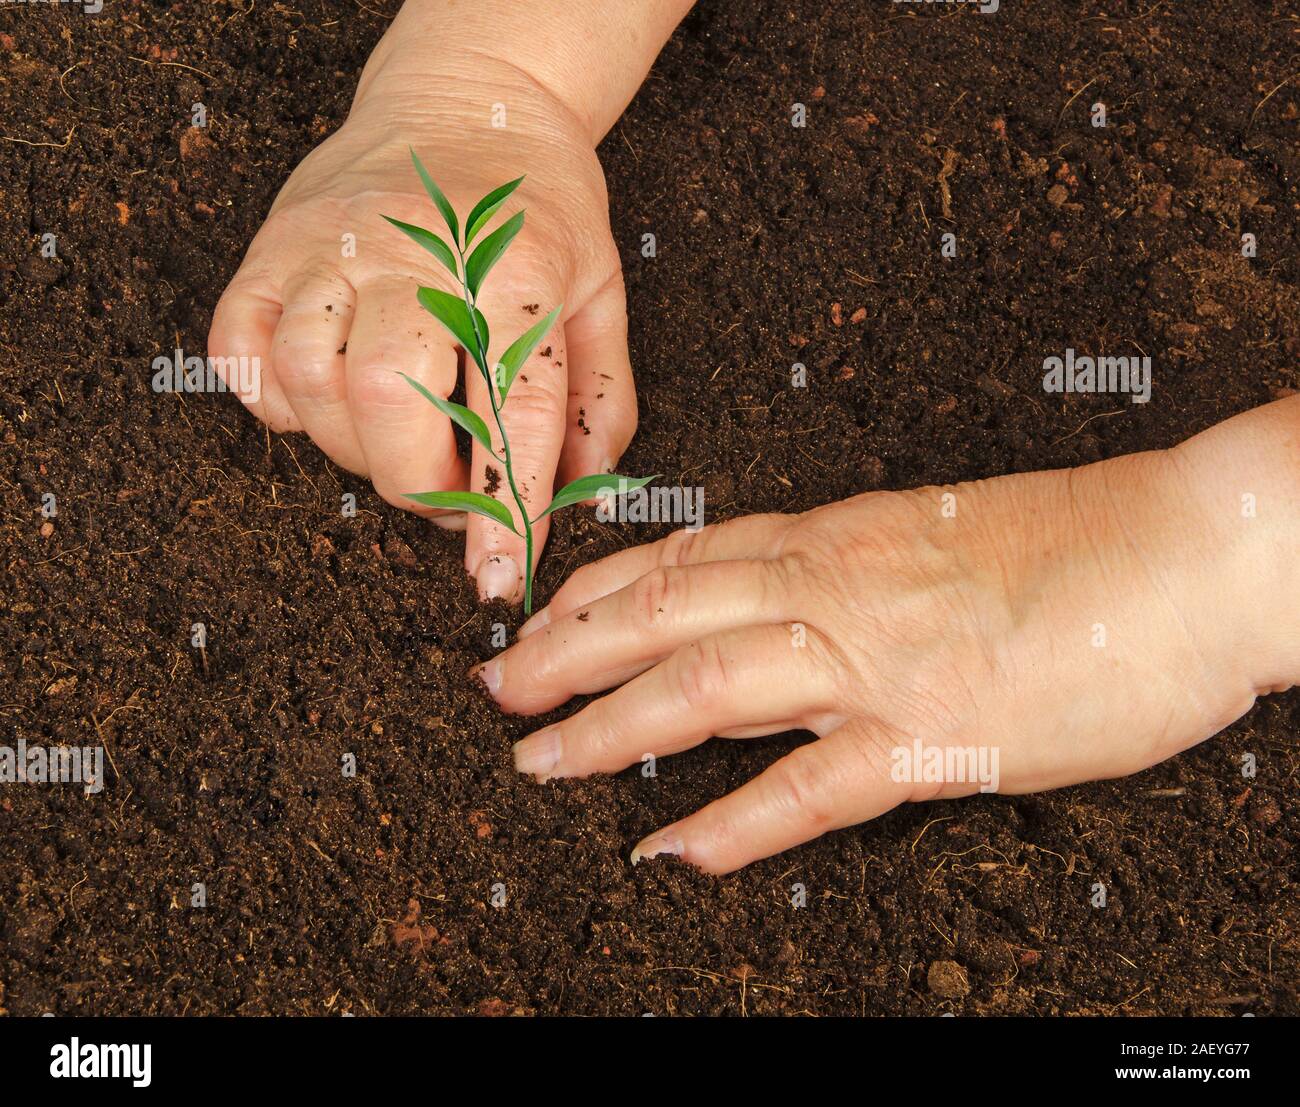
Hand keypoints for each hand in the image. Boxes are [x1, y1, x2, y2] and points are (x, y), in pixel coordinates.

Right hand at [207, 51, 634, 600]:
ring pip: (312, 382)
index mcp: (516, 270)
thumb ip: (600, 397)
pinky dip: (274, 398)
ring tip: (393, 438)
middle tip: (448, 492)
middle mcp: (418, 257)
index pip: (510, 412)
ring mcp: (334, 247)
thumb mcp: (600, 292)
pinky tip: (322, 398)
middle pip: (391, 404)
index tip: (497, 574)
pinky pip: (241, 349)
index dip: (504, 508)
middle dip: (421, 484)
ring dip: (351, 446)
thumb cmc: (537, 205)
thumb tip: (584, 494)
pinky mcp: (274, 246)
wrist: (468, 100)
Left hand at [476, 407, 1298, 871]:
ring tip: (542, 761)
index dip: (597, 589)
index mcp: (839, 533)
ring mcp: (874, 661)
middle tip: (499, 688)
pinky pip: (808, 788)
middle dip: (566, 654)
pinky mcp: (931, 735)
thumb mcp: (933, 530)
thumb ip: (846, 566)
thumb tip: (777, 599)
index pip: (684, 556)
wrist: (1185, 552)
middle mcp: (835, 587)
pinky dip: (734, 823)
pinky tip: (675, 851)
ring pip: (705, 687)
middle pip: (664, 614)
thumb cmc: (1078, 537)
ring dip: (611, 728)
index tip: (542, 615)